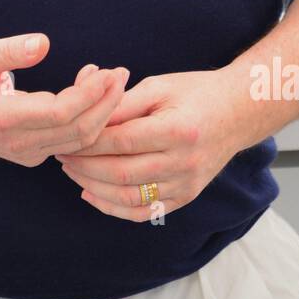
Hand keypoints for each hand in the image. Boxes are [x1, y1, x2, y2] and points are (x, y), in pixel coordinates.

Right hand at [0, 33, 129, 166]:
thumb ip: (9, 50)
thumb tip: (43, 43)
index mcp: (4, 118)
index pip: (61, 114)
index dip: (90, 94)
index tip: (106, 71)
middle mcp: (18, 143)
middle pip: (78, 132)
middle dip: (106, 103)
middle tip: (121, 73)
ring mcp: (25, 153)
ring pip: (79, 142)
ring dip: (101, 112)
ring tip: (111, 79)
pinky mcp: (31, 153)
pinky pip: (70, 143)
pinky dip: (88, 120)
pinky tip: (91, 92)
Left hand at [54, 68, 250, 221]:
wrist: (238, 112)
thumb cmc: (195, 92)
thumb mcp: (158, 86)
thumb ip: (122, 102)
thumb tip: (86, 115)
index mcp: (177, 130)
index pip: (120, 141)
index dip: (88, 141)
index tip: (65, 135)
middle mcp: (184, 162)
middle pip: (121, 173)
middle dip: (84, 166)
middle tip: (60, 153)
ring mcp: (187, 184)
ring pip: (129, 197)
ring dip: (93, 187)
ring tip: (71, 171)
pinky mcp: (186, 197)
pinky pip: (144, 212)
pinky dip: (114, 208)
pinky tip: (92, 194)